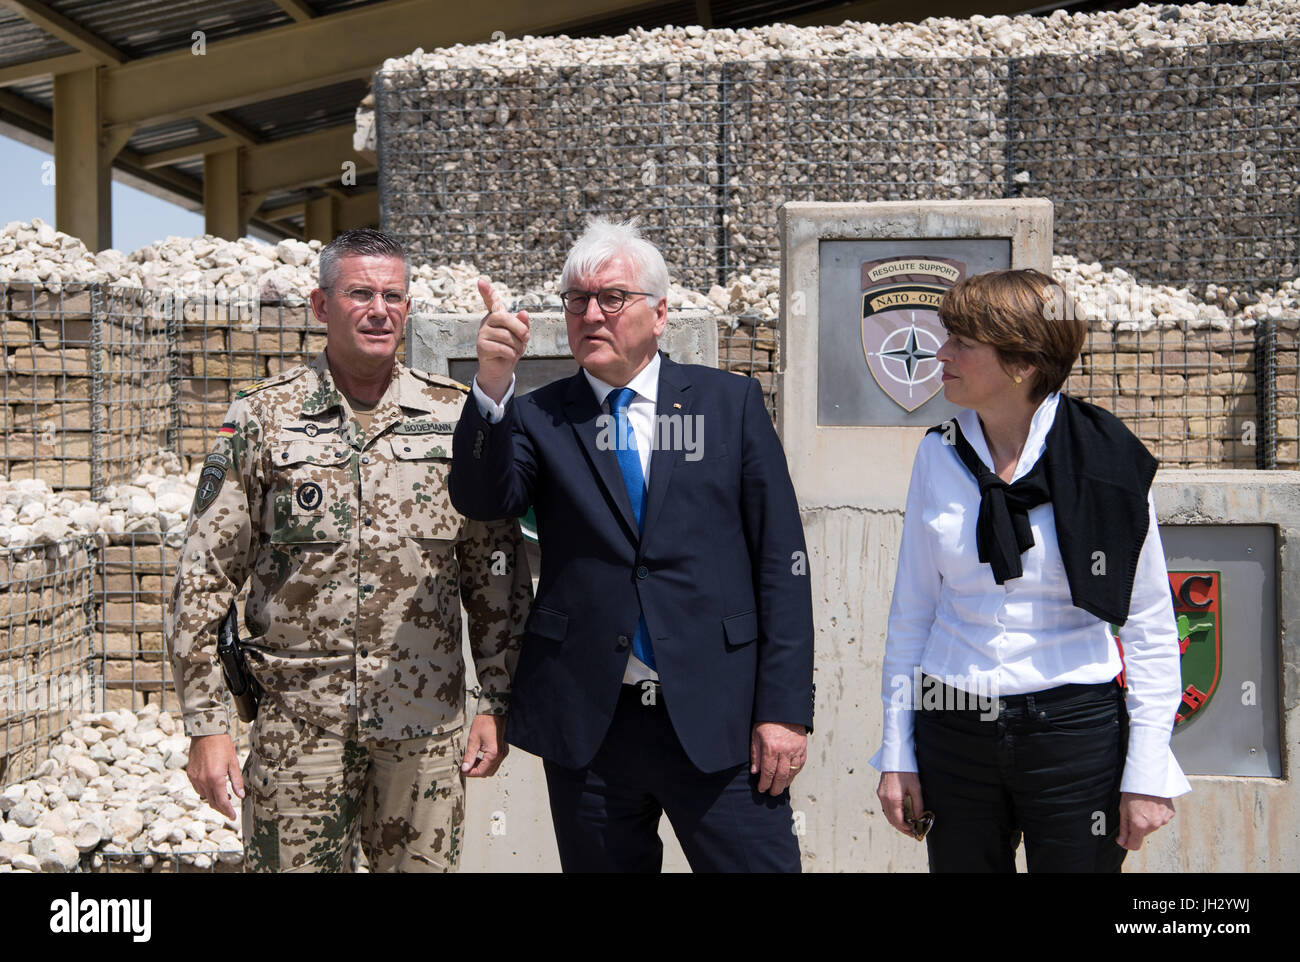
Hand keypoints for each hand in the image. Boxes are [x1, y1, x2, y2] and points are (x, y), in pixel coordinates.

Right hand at [186, 733, 242, 820]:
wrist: (206, 732)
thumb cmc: (222, 745)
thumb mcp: (233, 762)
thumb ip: (236, 781)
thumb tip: (240, 796)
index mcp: (215, 779)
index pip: (222, 802)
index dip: (228, 811)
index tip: (233, 817)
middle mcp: (203, 781)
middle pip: (212, 802)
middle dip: (221, 809)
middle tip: (229, 811)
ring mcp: (195, 778)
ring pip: (204, 796)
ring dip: (214, 800)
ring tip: (225, 797)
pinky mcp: (190, 774)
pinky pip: (198, 788)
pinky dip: (206, 792)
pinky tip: (214, 788)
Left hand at [462, 713, 508, 776]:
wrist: (493, 713)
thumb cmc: (484, 723)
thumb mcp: (473, 740)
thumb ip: (469, 756)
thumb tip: (465, 768)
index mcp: (493, 754)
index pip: (481, 771)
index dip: (470, 773)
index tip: (462, 771)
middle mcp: (500, 755)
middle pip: (487, 772)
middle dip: (476, 771)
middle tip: (465, 767)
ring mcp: (502, 753)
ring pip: (491, 768)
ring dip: (481, 768)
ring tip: (471, 761)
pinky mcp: (502, 750)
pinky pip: (494, 762)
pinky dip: (486, 763)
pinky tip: (478, 757)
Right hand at [475, 278, 529, 402]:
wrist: (501, 369)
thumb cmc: (511, 349)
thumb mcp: (520, 336)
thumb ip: (523, 324)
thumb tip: (524, 313)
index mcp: (496, 316)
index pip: (491, 301)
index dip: (486, 291)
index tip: (480, 281)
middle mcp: (487, 322)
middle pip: (504, 318)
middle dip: (520, 329)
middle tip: (526, 339)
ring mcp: (482, 334)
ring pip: (506, 336)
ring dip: (517, 346)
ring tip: (517, 351)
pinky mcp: (481, 346)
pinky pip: (501, 348)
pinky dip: (511, 354)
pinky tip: (510, 356)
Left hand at [750, 721, 806, 795]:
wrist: (783, 709)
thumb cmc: (767, 721)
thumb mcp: (755, 735)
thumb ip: (755, 754)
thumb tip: (755, 772)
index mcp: (771, 747)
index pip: (768, 771)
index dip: (765, 783)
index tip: (762, 789)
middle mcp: (784, 750)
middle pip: (781, 775)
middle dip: (776, 787)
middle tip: (772, 794)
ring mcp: (796, 749)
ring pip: (792, 771)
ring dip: (786, 782)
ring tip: (780, 787)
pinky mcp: (803, 747)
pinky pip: (800, 764)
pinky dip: (795, 772)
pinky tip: (790, 777)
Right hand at [877, 771, 925, 837]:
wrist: (895, 755)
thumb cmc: (906, 769)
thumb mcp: (916, 787)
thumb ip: (918, 804)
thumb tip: (919, 818)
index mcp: (893, 798)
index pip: (898, 820)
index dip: (906, 829)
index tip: (914, 832)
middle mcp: (884, 798)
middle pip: (891, 819)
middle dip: (901, 828)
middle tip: (912, 832)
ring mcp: (881, 794)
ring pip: (887, 814)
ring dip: (897, 821)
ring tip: (908, 825)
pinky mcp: (881, 791)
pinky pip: (885, 807)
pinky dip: (893, 814)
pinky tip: (901, 814)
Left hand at [1116, 792, 1174, 849]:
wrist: (1149, 776)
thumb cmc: (1134, 790)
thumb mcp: (1123, 809)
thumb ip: (1124, 828)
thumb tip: (1121, 841)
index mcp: (1140, 824)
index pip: (1135, 845)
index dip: (1127, 843)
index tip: (1123, 839)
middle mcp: (1153, 825)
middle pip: (1143, 834)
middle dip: (1137, 827)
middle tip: (1133, 811)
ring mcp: (1163, 820)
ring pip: (1153, 826)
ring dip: (1147, 820)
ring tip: (1143, 806)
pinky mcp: (1170, 814)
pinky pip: (1161, 819)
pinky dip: (1156, 814)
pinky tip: (1152, 804)